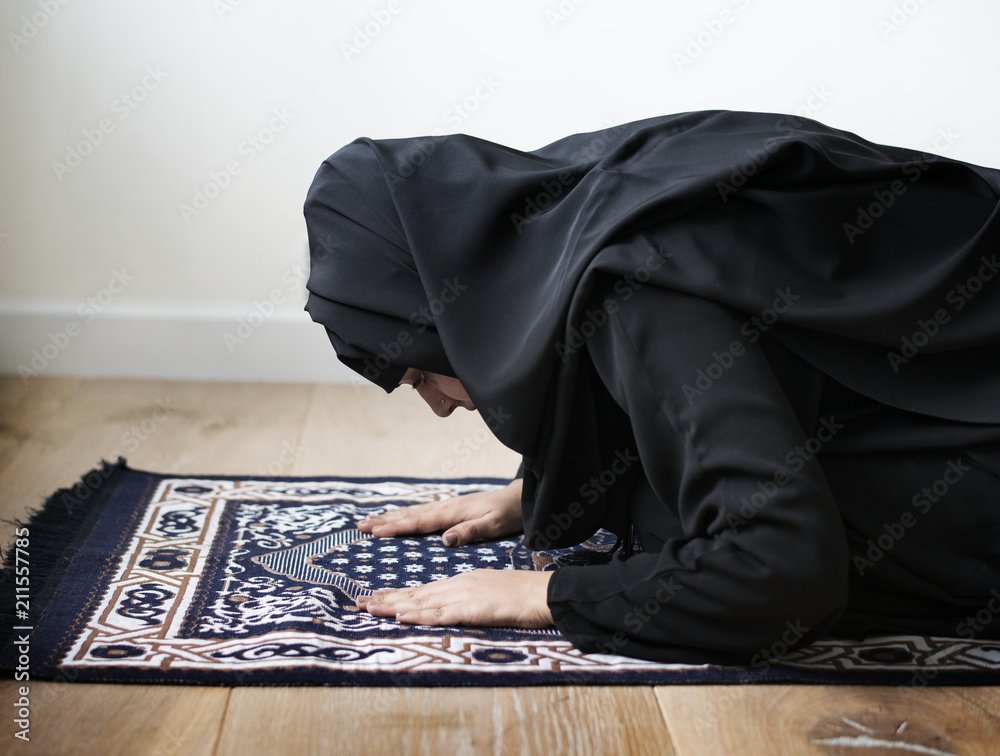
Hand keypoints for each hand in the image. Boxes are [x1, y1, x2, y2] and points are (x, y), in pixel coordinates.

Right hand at [357, 479, 522, 546]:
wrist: (519, 498)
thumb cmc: (508, 514)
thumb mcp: (494, 525)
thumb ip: (470, 531)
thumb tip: (445, 540)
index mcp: (453, 513)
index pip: (420, 522)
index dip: (397, 527)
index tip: (376, 532)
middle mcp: (445, 507)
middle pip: (410, 515)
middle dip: (384, 520)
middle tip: (360, 526)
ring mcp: (447, 507)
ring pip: (413, 512)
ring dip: (390, 516)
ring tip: (369, 521)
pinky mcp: (450, 509)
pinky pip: (421, 513)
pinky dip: (404, 515)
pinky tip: (397, 517)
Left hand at [357, 569, 553, 627]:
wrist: (545, 592)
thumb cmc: (524, 595)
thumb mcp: (491, 593)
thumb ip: (470, 600)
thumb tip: (454, 607)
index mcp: (463, 582)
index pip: (424, 589)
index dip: (398, 594)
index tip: (376, 597)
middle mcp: (459, 585)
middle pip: (416, 593)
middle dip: (386, 598)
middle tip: (359, 602)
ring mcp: (465, 595)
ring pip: (423, 601)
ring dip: (394, 605)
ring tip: (369, 607)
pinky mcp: (474, 609)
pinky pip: (442, 614)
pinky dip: (420, 614)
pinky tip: (402, 616)